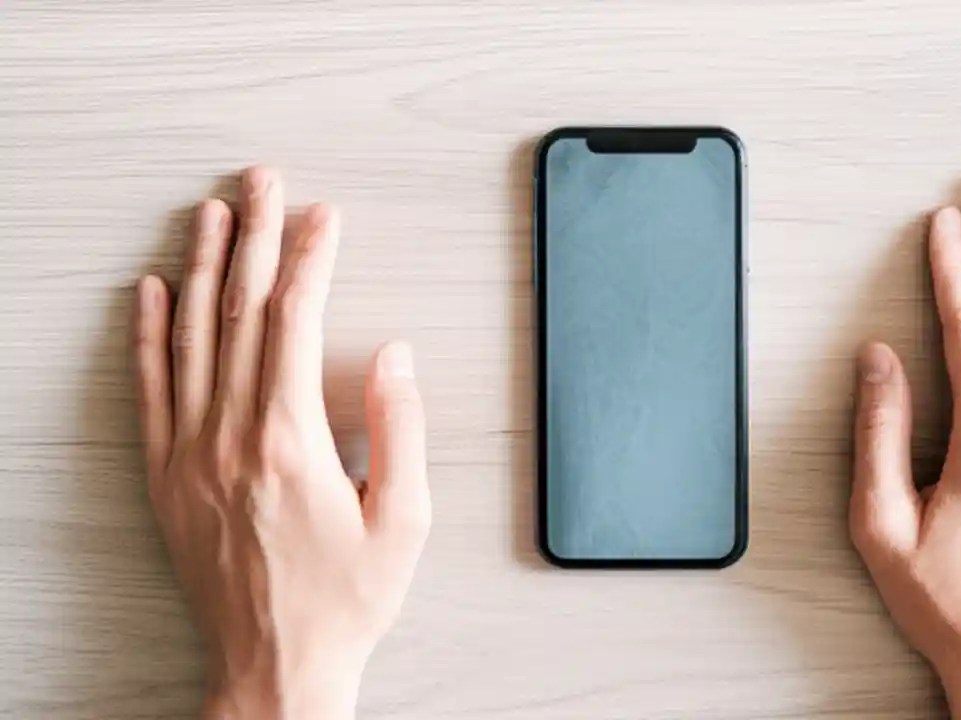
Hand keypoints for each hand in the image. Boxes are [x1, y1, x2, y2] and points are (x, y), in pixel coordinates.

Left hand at [133, 167, 430, 719]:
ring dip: (203, 269)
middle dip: (256, 239)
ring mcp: (191, 455)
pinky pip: (150, 391)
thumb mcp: (405, 520)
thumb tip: (394, 354)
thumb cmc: (345, 598)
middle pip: (241, 313)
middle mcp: (232, 436)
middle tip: (265, 184)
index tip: (324, 218)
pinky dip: (148, 335)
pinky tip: (150, 292)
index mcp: (292, 441)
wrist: (277, 667)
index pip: (296, 322)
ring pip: (191, 339)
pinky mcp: (167, 478)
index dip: (311, 259)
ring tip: (212, 214)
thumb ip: (401, 428)